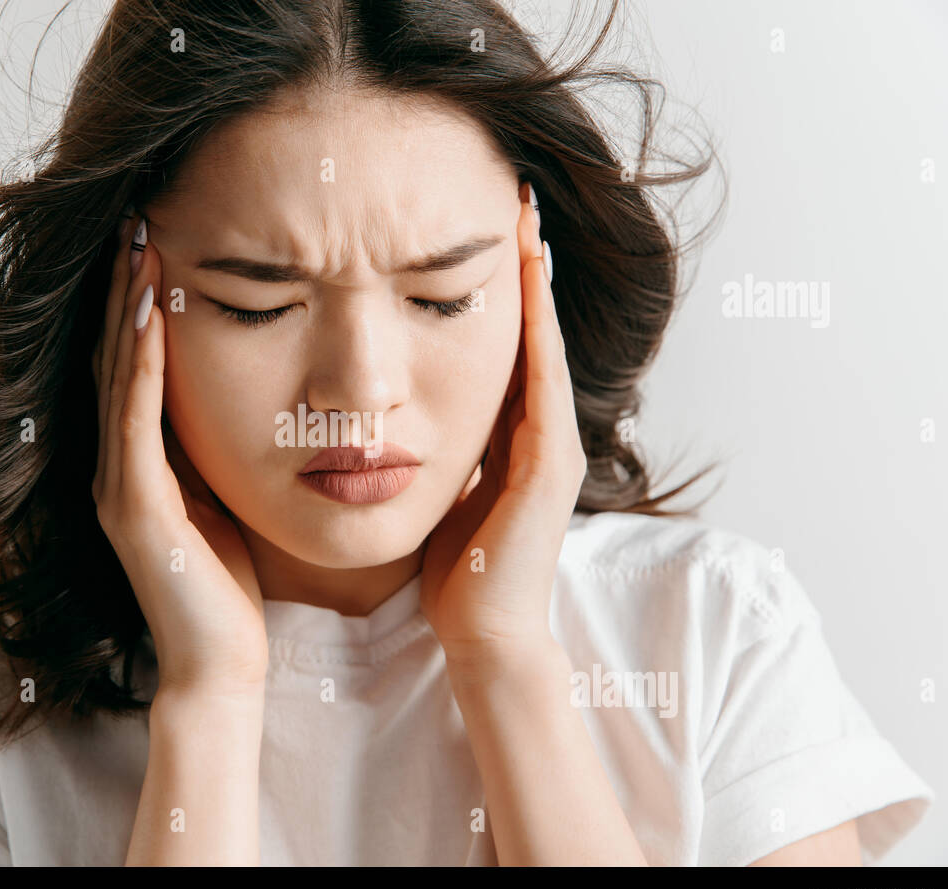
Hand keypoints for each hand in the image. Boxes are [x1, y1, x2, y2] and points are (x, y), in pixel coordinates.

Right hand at [92, 213, 268, 697]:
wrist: (222, 664)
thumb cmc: (237, 586)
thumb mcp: (231, 497)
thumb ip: (227, 448)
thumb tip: (261, 394)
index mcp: (142, 463)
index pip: (137, 366)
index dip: (139, 302)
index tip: (159, 240)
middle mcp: (118, 466)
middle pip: (117, 359)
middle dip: (125, 288)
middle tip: (138, 218)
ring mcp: (118, 486)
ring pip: (118, 380)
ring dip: (126, 310)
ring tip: (138, 246)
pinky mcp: (132, 509)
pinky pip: (135, 424)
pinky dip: (141, 368)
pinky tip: (147, 318)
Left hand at [419, 183, 585, 666]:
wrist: (483, 634)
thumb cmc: (458, 573)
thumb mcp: (442, 492)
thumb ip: (436, 451)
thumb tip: (395, 416)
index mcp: (510, 435)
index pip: (507, 343)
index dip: (499, 286)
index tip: (482, 224)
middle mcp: (541, 431)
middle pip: (531, 330)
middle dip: (525, 265)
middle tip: (515, 194)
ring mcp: (552, 446)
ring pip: (545, 345)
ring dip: (536, 283)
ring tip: (526, 220)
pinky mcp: (549, 466)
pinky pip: (542, 383)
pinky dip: (537, 331)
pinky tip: (528, 283)